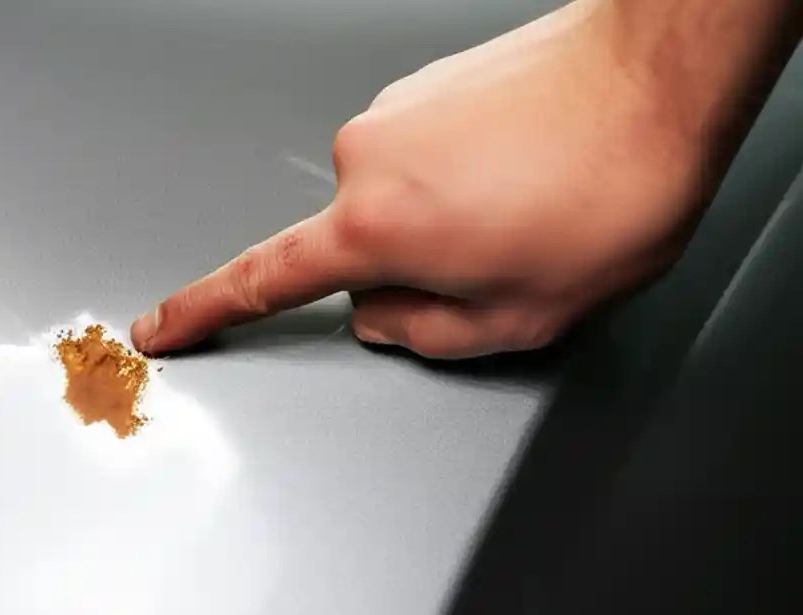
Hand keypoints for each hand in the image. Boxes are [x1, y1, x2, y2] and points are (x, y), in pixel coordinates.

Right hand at [131, 0, 785, 358]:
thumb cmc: (607, 189)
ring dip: (449, 224)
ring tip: (528, 212)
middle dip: (415, 275)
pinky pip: (426, 161)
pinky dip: (465, 183)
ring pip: (398, 206)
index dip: (202, 313)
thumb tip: (384, 319)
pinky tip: (526, 177)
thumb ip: (425, 336)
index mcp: (374, 226)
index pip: (262, 282)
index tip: (160, 326)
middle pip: (357, 251)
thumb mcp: (520, 317)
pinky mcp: (425, 87)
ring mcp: (394, 114)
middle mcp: (366, 158)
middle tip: (501, 267)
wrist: (658, 75)